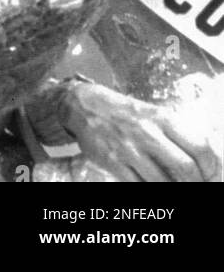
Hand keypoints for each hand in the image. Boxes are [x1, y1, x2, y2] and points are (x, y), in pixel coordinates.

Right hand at [62, 83, 218, 181]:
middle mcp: (147, 133)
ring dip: (174, 189)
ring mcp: (129, 148)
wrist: (85, 106)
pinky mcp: (113, 161)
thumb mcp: (154, 114)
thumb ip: (176, 133)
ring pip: (163, 181)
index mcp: (163, 119)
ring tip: (176, 188)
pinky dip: (151, 190)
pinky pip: (138, 184)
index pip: (200, 147)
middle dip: (197, 183)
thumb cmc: (126, 113)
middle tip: (197, 186)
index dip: (212, 167)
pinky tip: (155, 187)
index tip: (213, 175)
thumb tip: (201, 161)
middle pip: (185, 167)